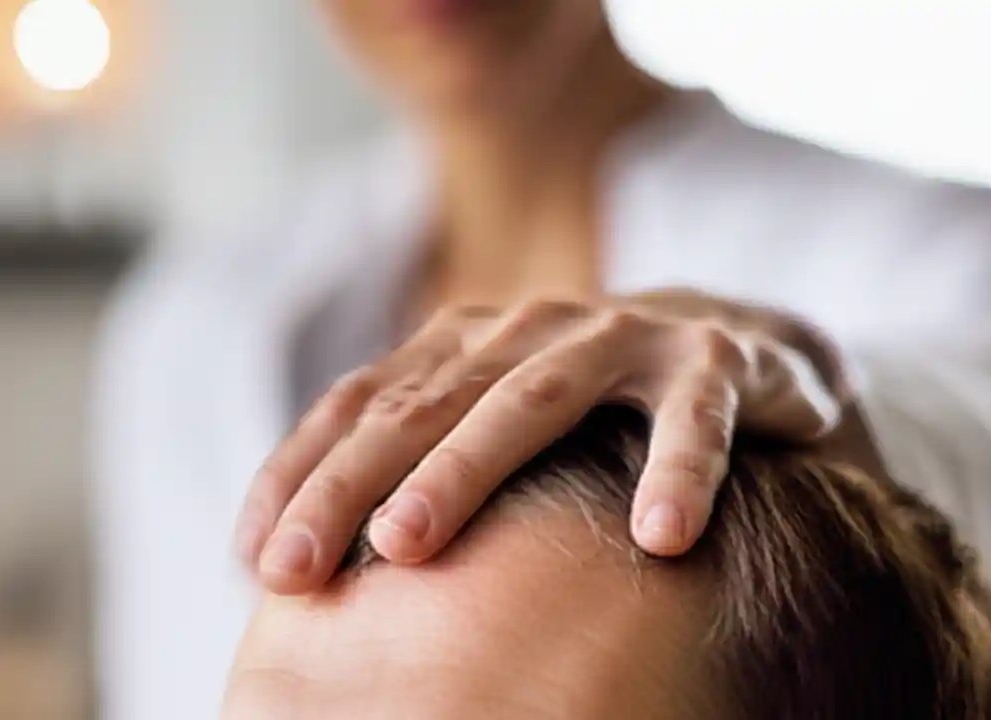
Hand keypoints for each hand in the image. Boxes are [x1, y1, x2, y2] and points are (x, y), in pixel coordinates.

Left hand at [236, 291, 852, 593]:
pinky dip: (676, 469)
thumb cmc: (593, 407)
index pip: (363, 402)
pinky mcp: (711, 359)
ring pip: (531, 399)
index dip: (301, 473)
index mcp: (466, 344)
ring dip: (466, 469)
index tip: (253, 558)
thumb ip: (420, 461)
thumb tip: (313, 555)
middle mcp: (529, 328)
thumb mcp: (496, 422)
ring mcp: (619, 337)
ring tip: (408, 545)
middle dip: (352, 484)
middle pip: (424, 405)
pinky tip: (659, 537)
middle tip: (298, 566)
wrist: (736, 349)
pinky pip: (692, 416)